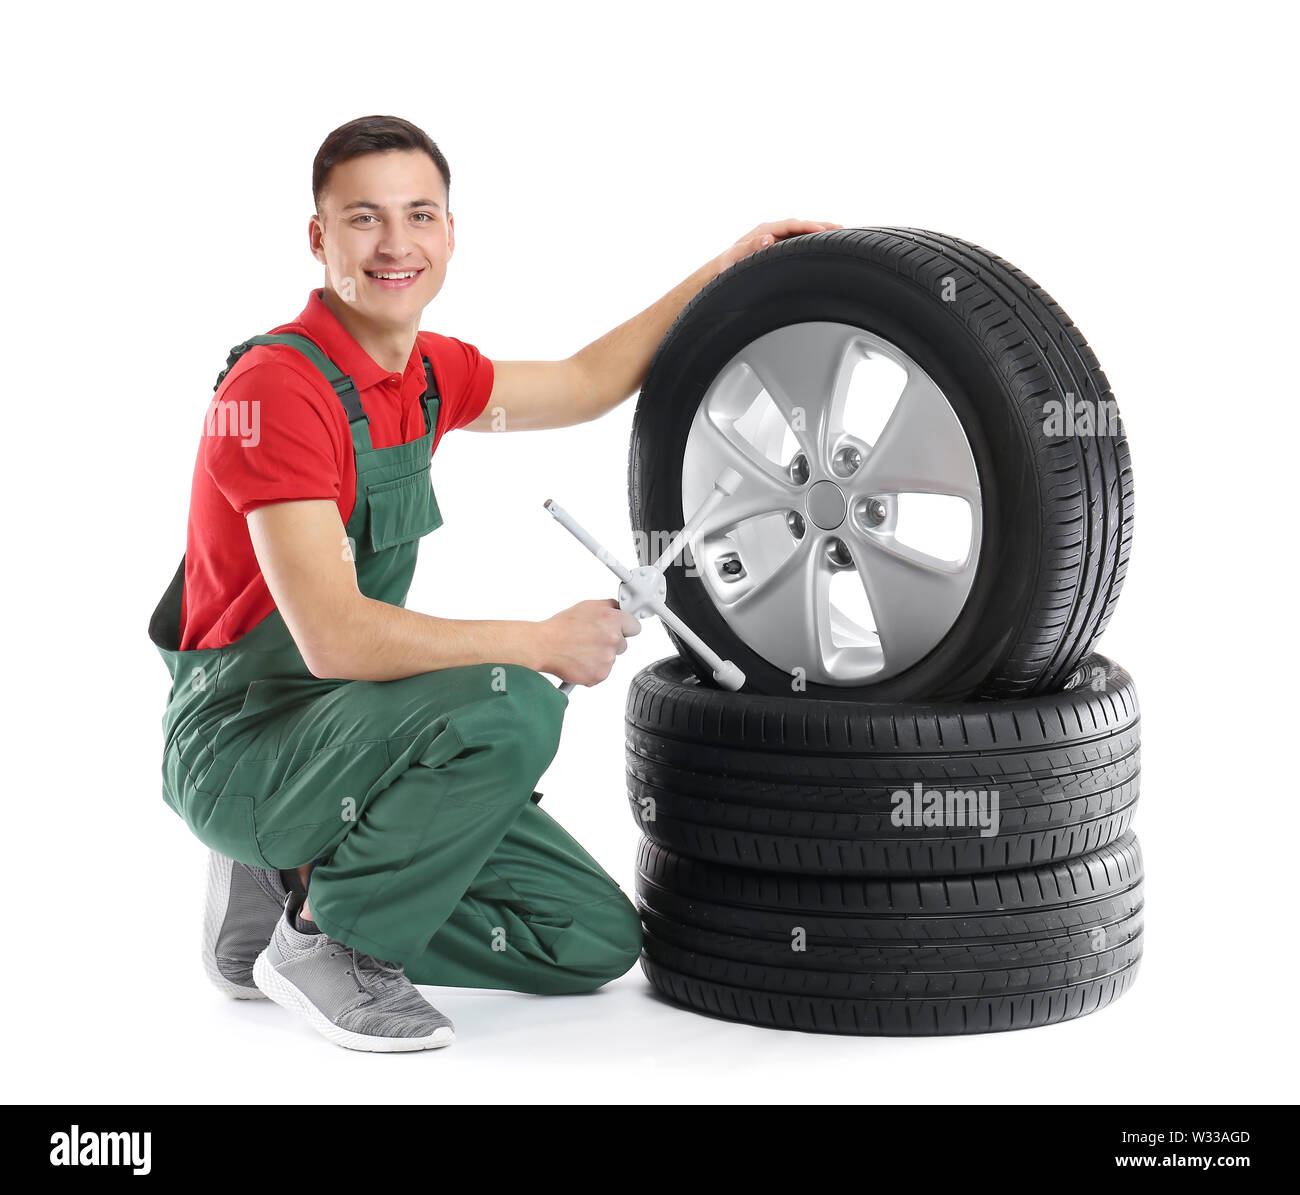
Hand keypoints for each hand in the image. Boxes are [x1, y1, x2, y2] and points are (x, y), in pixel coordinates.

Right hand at [539, 598, 641, 686]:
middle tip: (593, 639)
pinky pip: (603, 671)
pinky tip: (581, 660)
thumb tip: (620, 609)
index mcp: (612, 620)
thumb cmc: (561, 627)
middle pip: (623, 644)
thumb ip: (609, 607)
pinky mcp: (600, 674)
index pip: (635, 626)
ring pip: (612, 658)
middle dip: (611, 642)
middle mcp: (613, 639)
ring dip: (601, 656)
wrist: (544, 646)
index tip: (621, 629)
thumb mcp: (587, 606)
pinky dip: (593, 668)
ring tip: (582, 649)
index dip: (625, 627)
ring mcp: (608, 659)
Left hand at [712, 218, 843, 274]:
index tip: (823, 230)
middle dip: (820, 226)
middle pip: (800, 226)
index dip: (808, 227)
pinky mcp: (777, 248)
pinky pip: (798, 242)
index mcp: (764, 231)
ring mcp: (776, 239)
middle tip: (841, 228)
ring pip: (801, 233)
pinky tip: (823, 245)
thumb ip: (750, 248)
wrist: (719, 272)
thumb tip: (768, 239)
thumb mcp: (734, 257)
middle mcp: (771, 232)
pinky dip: (811, 241)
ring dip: (819, 232)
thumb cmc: (726, 266)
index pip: (791, 225)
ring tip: (840, 233)